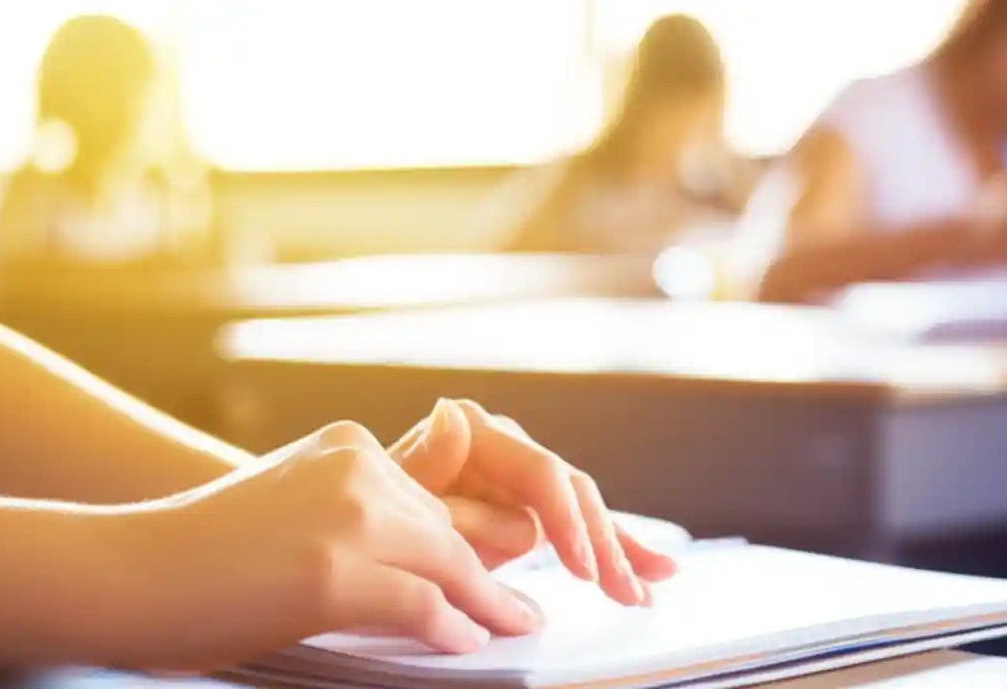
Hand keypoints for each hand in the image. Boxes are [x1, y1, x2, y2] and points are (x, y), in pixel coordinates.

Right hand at [101, 421, 540, 670]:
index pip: (436, 500)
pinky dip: (452, 628)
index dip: (478, 542)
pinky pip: (421, 604)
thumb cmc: (209, 552)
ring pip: (449, 564)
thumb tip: (444, 553)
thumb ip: (367, 516)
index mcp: (353, 447)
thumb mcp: (299, 506)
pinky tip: (463, 644)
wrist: (129, 570)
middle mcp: (358, 468)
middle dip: (491, 575)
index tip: (506, 571)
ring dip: (488, 605)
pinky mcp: (334, 571)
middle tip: (523, 610)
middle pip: (450, 531)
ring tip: (513, 628)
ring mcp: (348, 517)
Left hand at [390, 400, 677, 605]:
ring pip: (584, 511)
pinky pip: (577, 527)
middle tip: (622, 588)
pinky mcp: (527, 507)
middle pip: (572, 492)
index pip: (541, 473)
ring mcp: (519, 474)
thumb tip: (453, 417)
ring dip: (617, 551)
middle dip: (601, 544)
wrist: (351, 527)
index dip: (566, 521)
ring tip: (646, 588)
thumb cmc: (367, 511)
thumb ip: (428, 465)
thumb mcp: (393, 495)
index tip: (581, 567)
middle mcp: (505, 443)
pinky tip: (656, 569)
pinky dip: (613, 547)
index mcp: (473, 431)